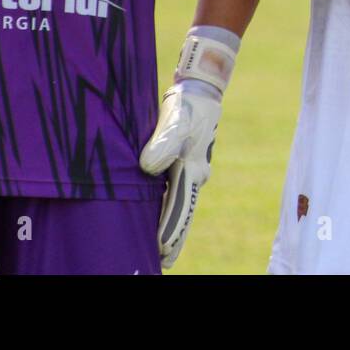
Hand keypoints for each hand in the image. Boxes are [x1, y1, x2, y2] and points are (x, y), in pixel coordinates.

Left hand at [138, 26, 239, 269]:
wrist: (200, 88)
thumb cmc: (188, 105)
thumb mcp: (175, 120)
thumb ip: (163, 143)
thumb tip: (148, 168)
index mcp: (193, 169)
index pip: (180, 207)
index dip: (171, 230)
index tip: (163, 251)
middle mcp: (194, 174)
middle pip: (182, 212)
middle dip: (174, 237)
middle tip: (163, 261)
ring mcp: (191, 169)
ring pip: (179, 203)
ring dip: (171, 224)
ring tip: (162, 248)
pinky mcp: (183, 161)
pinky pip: (175, 191)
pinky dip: (168, 207)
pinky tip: (159, 215)